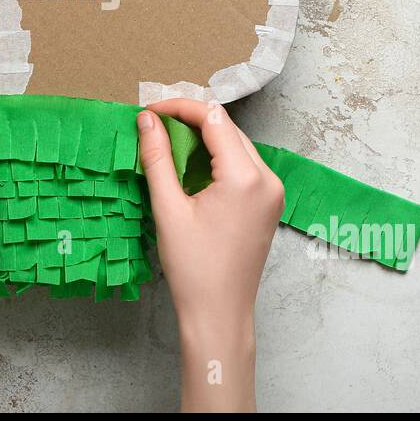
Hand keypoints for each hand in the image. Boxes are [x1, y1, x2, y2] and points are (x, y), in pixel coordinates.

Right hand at [137, 98, 284, 411]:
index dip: (179, 107)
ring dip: (204, 137)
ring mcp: (273, 191)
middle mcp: (268, 178)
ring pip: (236, 144)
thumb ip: (157, 158)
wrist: (219, 313)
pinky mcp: (269, 203)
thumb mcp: (168, 208)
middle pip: (228, 128)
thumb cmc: (193, 268)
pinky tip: (191, 166)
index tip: (149, 111)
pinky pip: (244, 165)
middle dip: (191, 119)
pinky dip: (217, 158)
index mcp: (245, 177)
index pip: (214, 119)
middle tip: (154, 123)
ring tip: (168, 142)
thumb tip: (146, 120)